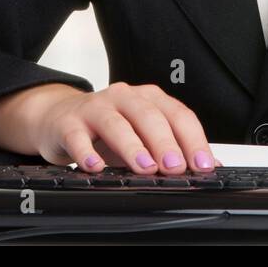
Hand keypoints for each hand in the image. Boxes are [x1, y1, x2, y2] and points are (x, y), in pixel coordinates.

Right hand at [28, 81, 221, 174]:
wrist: (59, 118)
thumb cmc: (106, 130)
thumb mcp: (141, 136)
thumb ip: (171, 149)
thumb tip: (208, 168)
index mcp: (148, 99)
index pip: (177, 115)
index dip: (192, 139)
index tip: (202, 165)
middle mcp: (124, 98)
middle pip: (148, 116)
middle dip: (165, 142)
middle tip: (175, 167)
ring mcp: (95, 108)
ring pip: (116, 123)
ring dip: (132, 147)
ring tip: (144, 167)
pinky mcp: (68, 123)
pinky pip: (77, 136)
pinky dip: (86, 152)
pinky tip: (95, 166)